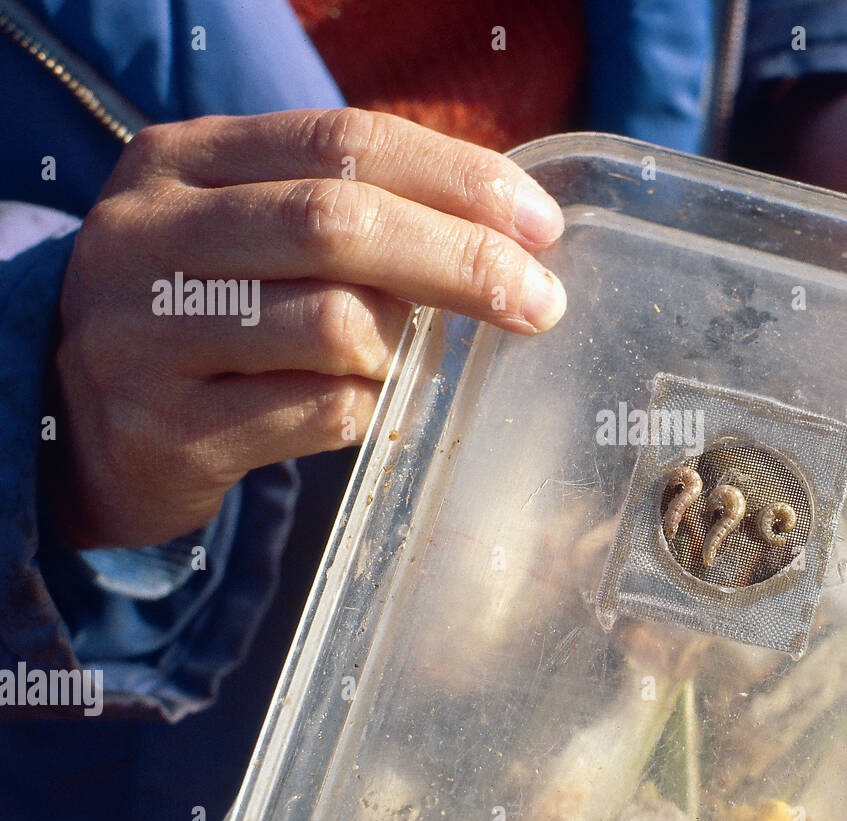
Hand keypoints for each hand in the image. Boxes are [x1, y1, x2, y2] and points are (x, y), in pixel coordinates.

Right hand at [54, 108, 566, 549]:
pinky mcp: (165, 431)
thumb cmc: (210, 318)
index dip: (458, 178)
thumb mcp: (250, 234)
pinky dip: (367, 408)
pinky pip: (317, 413)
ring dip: (403, 345)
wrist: (86, 431)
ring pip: (335, 325)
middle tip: (539, 303)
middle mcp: (149, 235)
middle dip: (463, 261)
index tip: (540, 225)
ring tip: (402, 356)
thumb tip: (510, 234)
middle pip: (340, 223)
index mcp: (183, 161)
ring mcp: (144, 336)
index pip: (344, 141)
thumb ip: (349, 212)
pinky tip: (361, 403)